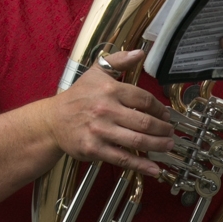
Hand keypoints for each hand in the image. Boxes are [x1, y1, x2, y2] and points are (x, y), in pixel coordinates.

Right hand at [41, 48, 173, 175]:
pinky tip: (154, 169)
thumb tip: (139, 53)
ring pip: (137, 141)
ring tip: (167, 146)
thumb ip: (119, 60)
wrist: (52, 121)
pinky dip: (141, 165)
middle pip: (145, 122)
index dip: (159, 108)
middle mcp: (106, 109)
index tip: (165, 114)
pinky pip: (123, 158)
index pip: (144, 99)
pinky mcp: (94, 149)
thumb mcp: (96, 72)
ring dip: (158, 145)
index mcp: (110, 89)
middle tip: (170, 132)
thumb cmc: (77, 97)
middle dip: (163, 129)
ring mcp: (100, 131)